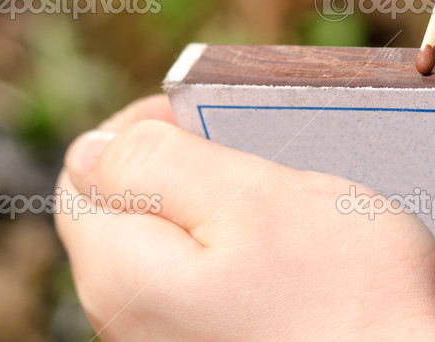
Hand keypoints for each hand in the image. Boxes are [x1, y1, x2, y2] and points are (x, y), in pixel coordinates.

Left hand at [54, 96, 434, 340]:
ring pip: (181, 247)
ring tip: (296, 203)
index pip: (86, 171)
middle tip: (265, 155)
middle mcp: (134, 324)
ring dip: (231, 210)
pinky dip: (252, 254)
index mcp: (122, 277)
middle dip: (192, 167)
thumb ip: (158, 167)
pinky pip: (217, 284)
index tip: (211, 113)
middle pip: (135, 211)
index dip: (144, 126)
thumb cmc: (347, 293)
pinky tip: (305, 255)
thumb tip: (91, 149)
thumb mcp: (254, 199)